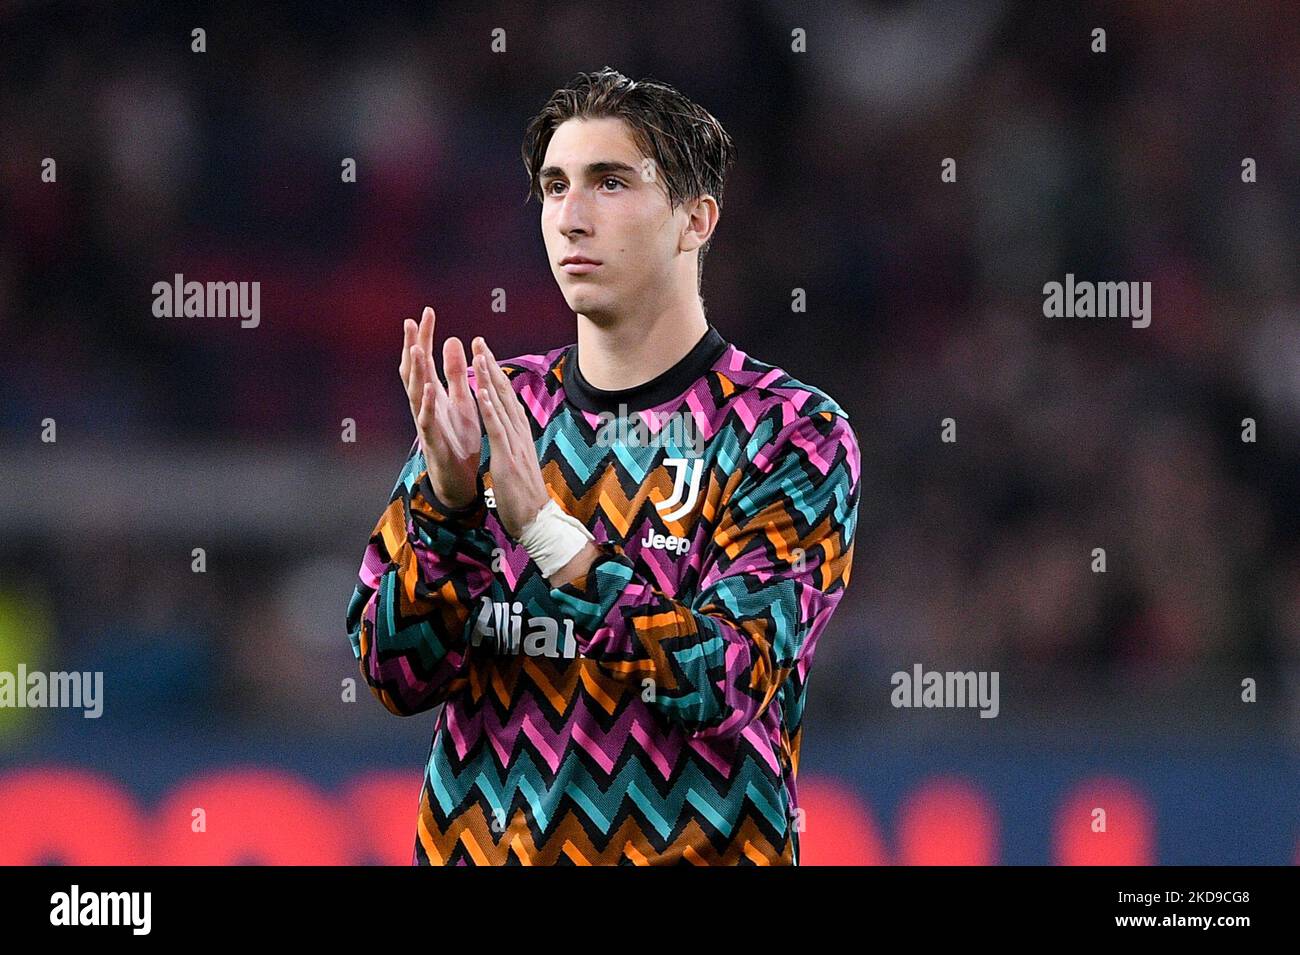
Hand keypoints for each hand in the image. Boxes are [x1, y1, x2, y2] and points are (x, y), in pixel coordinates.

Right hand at [399, 306, 480, 507]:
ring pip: (414, 393)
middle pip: (414, 370)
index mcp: (435, 393)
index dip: (426, 336)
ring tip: (415, 349)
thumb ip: (456, 373)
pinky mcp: (432, 440)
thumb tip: (452, 340)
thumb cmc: (460, 438)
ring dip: (415, 371)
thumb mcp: (462, 399)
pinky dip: (426, 404)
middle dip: (413, 346)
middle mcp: (425, 404)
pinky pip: (425, 420)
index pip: (427, 359)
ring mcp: (426, 421)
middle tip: (412, 322)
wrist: (460, 477)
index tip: (427, 312)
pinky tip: (428, 389)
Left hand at [470, 337, 550, 537]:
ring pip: (500, 405)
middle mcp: (519, 434)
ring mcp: (515, 444)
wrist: (537, 521)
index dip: (495, 375)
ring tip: (478, 355)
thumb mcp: (518, 462)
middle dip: (491, 366)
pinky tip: (481, 391)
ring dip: (489, 378)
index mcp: (519, 435)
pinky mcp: (508, 457)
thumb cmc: (524, 496)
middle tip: (479, 341)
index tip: (484, 354)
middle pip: (504, 394)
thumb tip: (510, 429)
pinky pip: (497, 429)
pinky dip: (489, 408)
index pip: (506, 398)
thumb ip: (513, 442)